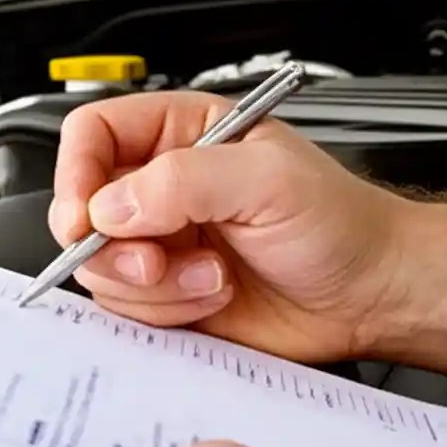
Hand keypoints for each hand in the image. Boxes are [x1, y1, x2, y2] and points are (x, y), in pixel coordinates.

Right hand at [49, 90, 411, 361]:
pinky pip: (127, 308)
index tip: (84, 218)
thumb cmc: (341, 224)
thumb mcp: (268, 179)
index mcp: (180, 134)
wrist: (372, 294)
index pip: (91, 136)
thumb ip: (184, 181)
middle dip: (111, 246)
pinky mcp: (166, 293)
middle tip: (156, 259)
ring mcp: (161, 243)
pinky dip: (164, 312)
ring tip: (211, 277)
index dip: (75, 174)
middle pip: (81, 209)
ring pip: (100, 266)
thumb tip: (112, 206)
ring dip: (152, 285)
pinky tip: (211, 298)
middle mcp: (161, 187)